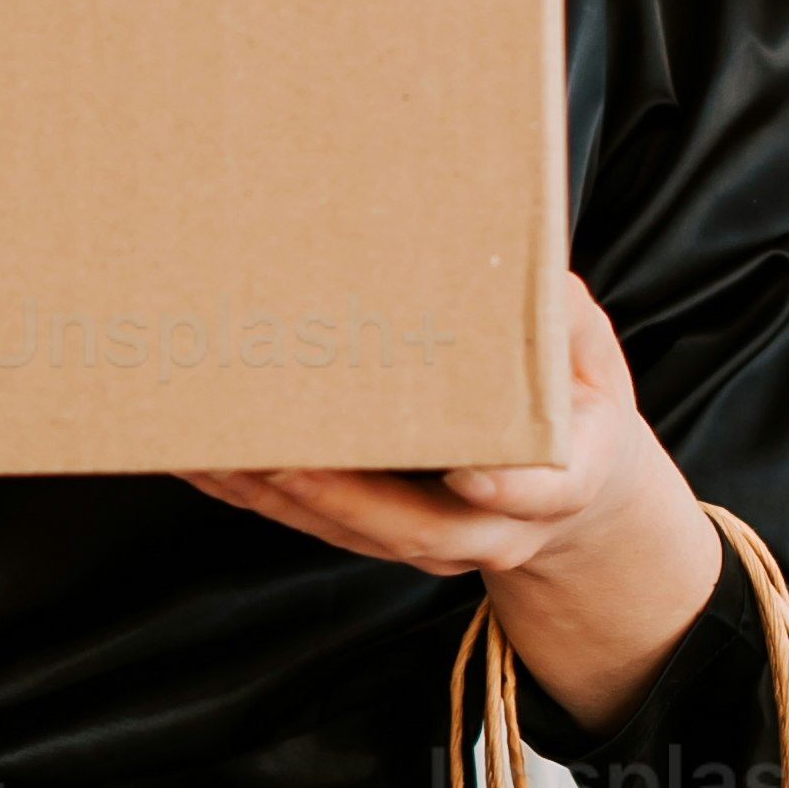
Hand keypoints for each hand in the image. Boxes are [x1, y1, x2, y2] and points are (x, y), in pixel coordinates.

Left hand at [183, 272, 723, 742]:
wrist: (577, 506)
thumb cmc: (576, 406)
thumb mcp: (586, 353)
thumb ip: (554, 312)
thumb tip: (510, 241)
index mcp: (563, 479)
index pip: (540, 491)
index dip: (505, 487)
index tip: (468, 471)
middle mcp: (495, 529)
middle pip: (419, 528)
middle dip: (343, 496)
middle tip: (278, 452)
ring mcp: (437, 545)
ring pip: (352, 534)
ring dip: (277, 500)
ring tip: (208, 451)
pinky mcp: (385, 542)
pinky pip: (317, 527)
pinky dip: (258, 499)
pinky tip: (202, 463)